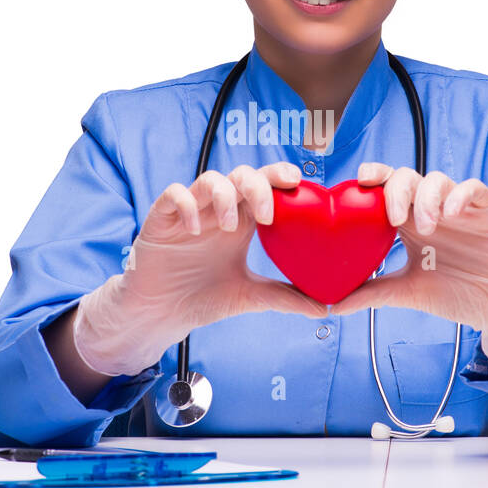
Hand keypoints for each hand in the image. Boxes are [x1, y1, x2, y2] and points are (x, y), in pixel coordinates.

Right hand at [73, 162, 328, 375]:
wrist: (161, 313)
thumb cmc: (205, 298)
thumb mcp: (250, 297)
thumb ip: (286, 298)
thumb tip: (327, 308)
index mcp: (243, 222)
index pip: (265, 185)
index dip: (280, 176)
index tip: (298, 182)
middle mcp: (218, 210)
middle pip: (242, 174)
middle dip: (258, 184)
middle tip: (267, 213)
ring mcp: (190, 211)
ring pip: (210, 179)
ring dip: (225, 197)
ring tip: (229, 227)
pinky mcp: (162, 218)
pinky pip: (174, 194)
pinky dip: (187, 205)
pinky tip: (194, 230)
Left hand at [328, 163, 487, 372]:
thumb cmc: (455, 294)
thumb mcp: (407, 293)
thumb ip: (372, 293)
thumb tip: (330, 306)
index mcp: (410, 221)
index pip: (386, 187)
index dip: (372, 177)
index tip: (357, 182)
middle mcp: (432, 208)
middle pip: (407, 177)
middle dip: (395, 188)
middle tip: (392, 217)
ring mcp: (460, 207)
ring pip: (437, 180)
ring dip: (425, 199)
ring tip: (424, 228)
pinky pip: (473, 189)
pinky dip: (459, 196)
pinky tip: (450, 214)